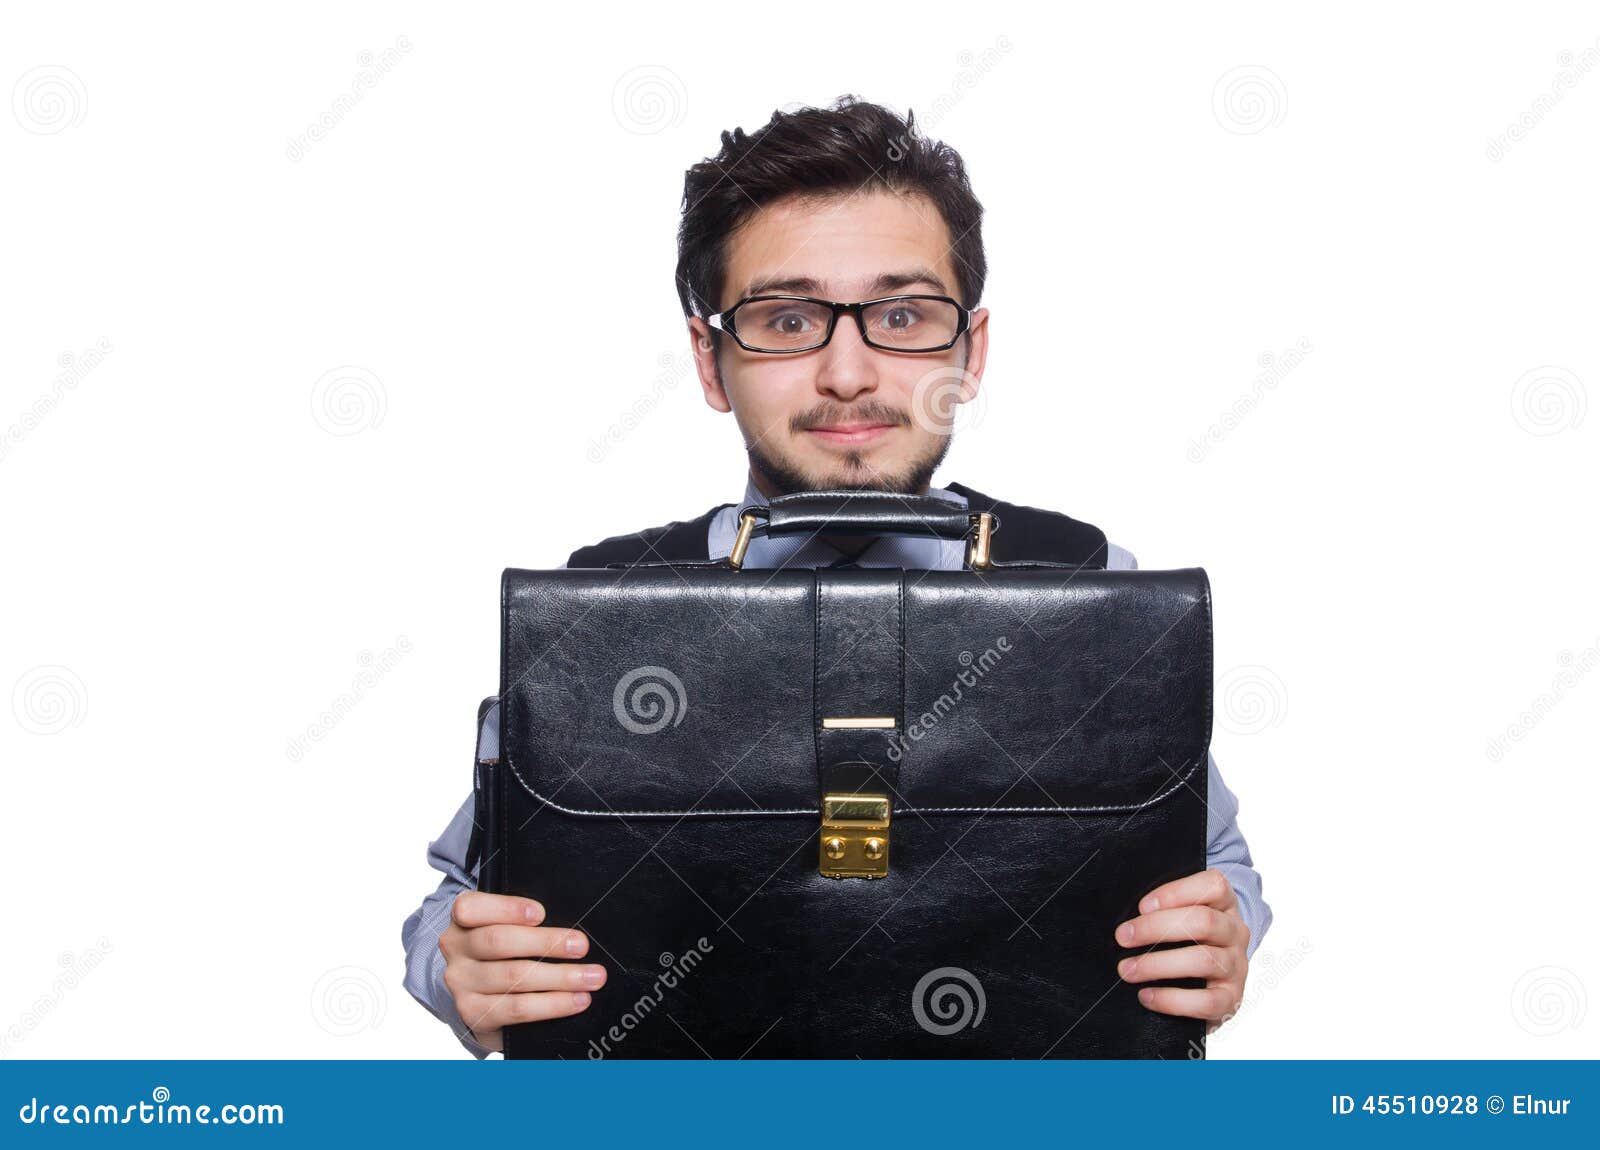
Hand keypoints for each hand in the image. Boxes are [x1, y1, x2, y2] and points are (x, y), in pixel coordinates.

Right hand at [439, 892, 606, 1052]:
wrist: (481, 994)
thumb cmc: (504, 951)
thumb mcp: (508, 926)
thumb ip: (528, 922)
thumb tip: (570, 929)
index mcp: (463, 920)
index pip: (471, 908)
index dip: (506, 908)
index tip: (541, 913)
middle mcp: (457, 950)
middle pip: (498, 942)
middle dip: (546, 943)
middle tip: (581, 946)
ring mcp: (461, 983)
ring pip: (513, 977)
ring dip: (559, 977)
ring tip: (591, 976)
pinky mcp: (473, 1013)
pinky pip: (516, 1008)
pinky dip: (552, 1004)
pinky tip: (576, 1000)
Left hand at [1114, 868, 1248, 1033]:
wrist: (1213, 982)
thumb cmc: (1188, 940)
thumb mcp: (1181, 915)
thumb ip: (1162, 909)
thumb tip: (1127, 920)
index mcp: (1224, 905)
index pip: (1214, 885)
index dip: (1176, 893)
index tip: (1142, 906)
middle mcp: (1236, 933)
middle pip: (1204, 921)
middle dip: (1156, 928)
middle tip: (1123, 937)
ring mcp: (1237, 966)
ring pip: (1204, 960)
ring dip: (1158, 965)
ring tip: (1128, 970)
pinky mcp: (1231, 999)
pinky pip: (1207, 1002)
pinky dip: (1172, 1000)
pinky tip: (1147, 996)